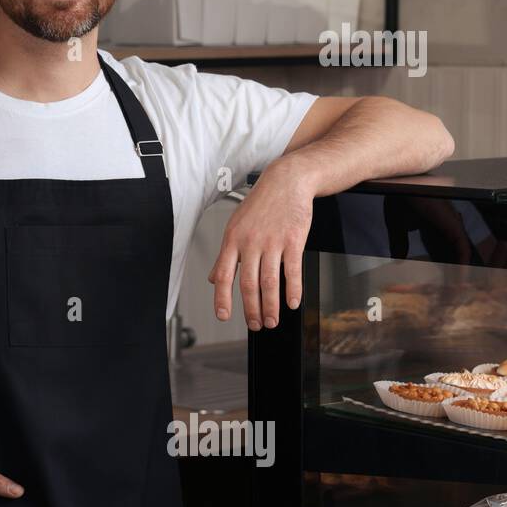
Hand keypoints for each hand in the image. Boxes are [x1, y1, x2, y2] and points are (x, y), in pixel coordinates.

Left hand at [208, 158, 314, 330]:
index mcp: (233, 240)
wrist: (287, 181)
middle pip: (248, 283)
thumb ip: (225, 256)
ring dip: (271, 305)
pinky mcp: (294, 240)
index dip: (222, 299)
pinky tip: (292, 303)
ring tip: (272, 320)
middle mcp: (251, 242)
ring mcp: (273, 242)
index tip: (223, 317)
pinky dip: (293, 290)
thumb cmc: (261, 204)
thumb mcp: (235, 226)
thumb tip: (212, 279)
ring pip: (270, 281)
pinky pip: (292, 270)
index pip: (223, 275)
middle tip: (256, 325)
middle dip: (251, 309)